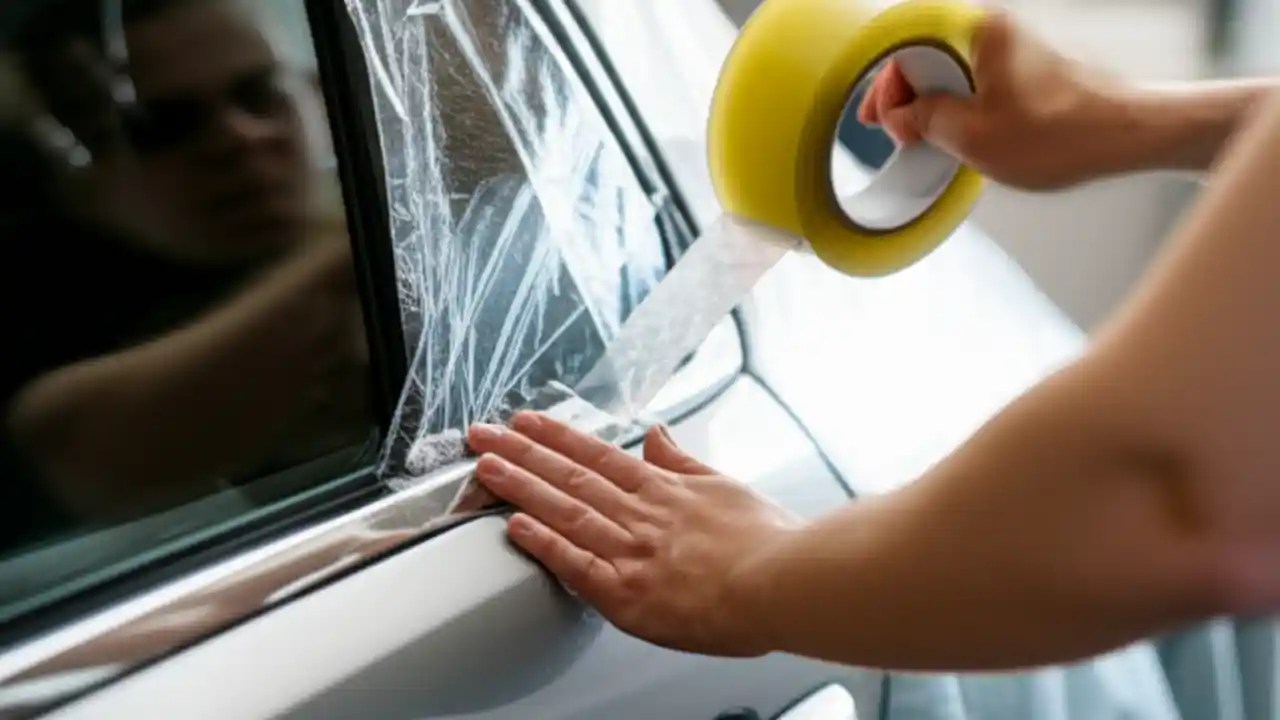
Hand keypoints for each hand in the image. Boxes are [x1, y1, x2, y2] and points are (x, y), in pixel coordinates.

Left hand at [467, 413, 802, 656]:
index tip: (524, 422)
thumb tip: (657, 434)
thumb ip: (683, 462)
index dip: (555, 436)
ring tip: (485, 469)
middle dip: (520, 453)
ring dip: (521, 487)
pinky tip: (516, 527)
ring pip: (566, 511)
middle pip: (570, 476)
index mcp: (663, 490)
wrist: (786, 581)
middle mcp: (641, 514)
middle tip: (481, 435)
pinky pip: (579, 565)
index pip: (597, 455)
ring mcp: (633, 551)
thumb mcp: (724, 485)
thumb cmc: (768, 543)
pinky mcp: (631, 594)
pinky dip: (546, 544)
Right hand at [858, 10, 1117, 189]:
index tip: (879, 116)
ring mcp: (1013, 44)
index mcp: (978, 28)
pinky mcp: (1027, 63)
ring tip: (927, 138)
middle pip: (927, 52)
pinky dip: (959, 103)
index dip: (886, 83)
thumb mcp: (972, 137)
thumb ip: (924, 120)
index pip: (906, 41)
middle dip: (906, 94)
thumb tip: (903, 116)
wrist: (1125, 135)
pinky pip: (977, 76)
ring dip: (932, 102)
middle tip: (898, 131)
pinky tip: (958, 133)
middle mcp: (996, 26)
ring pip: (951, 67)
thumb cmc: (1064, 132)